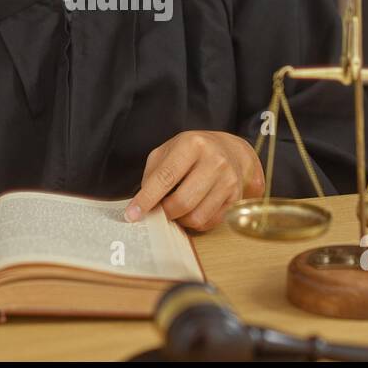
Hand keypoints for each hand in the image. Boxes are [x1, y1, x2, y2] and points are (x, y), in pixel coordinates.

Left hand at [124, 131, 264, 231]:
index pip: (165, 177)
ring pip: (196, 217)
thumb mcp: (168, 151)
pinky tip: (192, 210)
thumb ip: (153, 174)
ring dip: (180, 219)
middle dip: (164, 212)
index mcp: (192, 145)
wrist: (230, 151)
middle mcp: (214, 161)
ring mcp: (228, 180)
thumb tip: (143, 205)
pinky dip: (195, 222)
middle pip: (182, 202)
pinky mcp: (236, 197)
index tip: (132, 214)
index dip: (147, 199)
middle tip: (158, 211)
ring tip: (176, 209)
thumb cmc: (192, 152)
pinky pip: (209, 222)